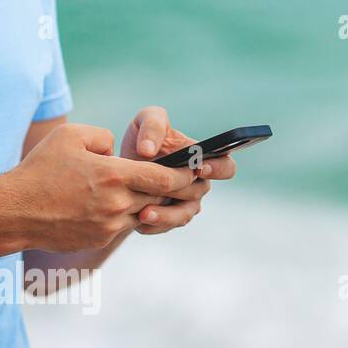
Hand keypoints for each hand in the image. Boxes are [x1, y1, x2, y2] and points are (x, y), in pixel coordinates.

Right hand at [0, 123, 197, 251]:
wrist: (14, 212)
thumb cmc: (39, 170)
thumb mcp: (70, 136)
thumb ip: (102, 137)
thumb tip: (117, 149)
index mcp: (113, 175)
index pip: (165, 178)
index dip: (185, 174)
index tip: (195, 168)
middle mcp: (116, 204)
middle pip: (159, 198)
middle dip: (172, 189)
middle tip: (182, 179)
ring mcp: (108, 226)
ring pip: (142, 213)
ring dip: (147, 202)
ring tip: (142, 188)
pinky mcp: (98, 240)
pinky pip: (121, 226)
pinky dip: (123, 214)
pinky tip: (110, 204)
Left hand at [120, 105, 236, 234]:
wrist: (121, 167)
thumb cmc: (143, 139)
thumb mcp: (146, 120)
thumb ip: (152, 125)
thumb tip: (148, 150)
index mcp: (202, 158)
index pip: (226, 166)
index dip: (217, 168)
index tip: (198, 166)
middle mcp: (198, 183)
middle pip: (199, 192)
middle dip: (181, 191)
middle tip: (164, 191)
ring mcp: (184, 203)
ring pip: (183, 215)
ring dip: (165, 215)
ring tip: (144, 213)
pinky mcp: (167, 218)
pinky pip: (165, 226)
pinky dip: (152, 225)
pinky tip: (137, 221)